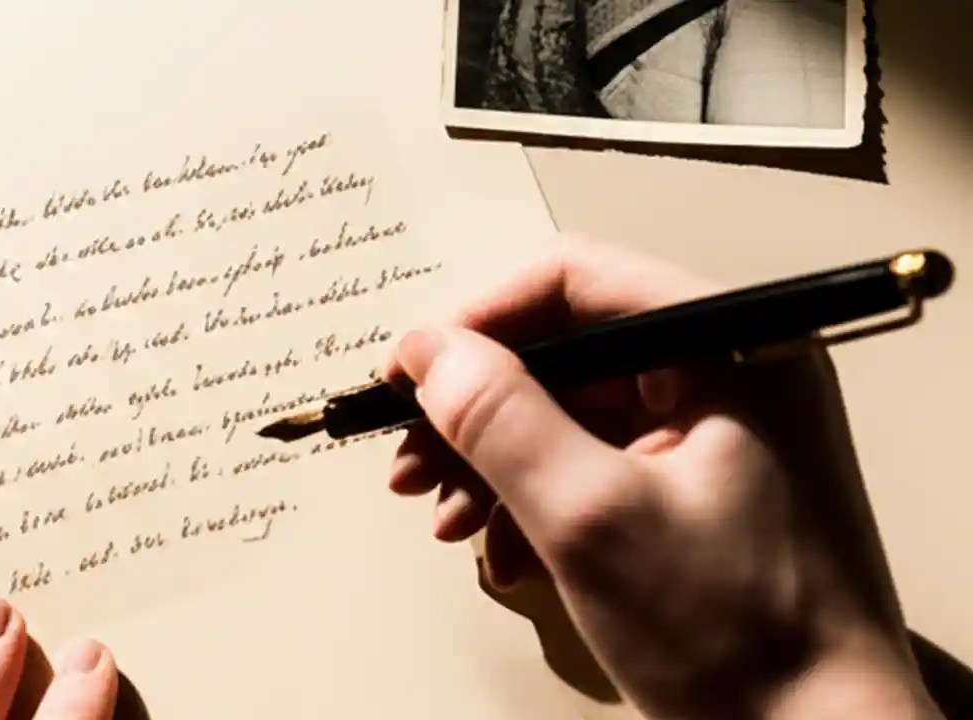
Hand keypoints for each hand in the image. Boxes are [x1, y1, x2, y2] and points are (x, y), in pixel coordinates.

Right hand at [381, 236, 942, 719]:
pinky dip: (536, 499)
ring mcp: (714, 432)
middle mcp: (727, 370)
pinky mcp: (697, 487)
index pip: (579, 280)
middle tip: (407, 459)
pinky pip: (595, 463)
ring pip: (570, 413)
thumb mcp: (593, 518)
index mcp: (730, 345)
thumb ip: (501, 420)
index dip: (480, 318)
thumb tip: (427, 349)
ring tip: (439, 517)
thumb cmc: (733, 634)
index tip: (409, 371)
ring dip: (493, 461)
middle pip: (566, 353)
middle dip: (475, 410)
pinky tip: (498, 551)